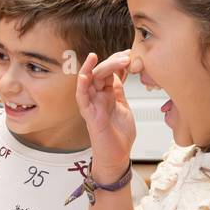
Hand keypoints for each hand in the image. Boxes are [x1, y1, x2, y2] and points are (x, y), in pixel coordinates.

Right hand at [75, 51, 136, 177]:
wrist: (117, 156)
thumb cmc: (119, 135)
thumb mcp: (124, 106)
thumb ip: (120, 91)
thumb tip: (122, 74)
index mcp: (108, 95)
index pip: (109, 72)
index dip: (117, 62)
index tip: (129, 53)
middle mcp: (98, 97)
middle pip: (100, 73)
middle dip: (112, 62)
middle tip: (126, 56)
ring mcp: (92, 105)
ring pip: (89, 81)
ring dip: (97, 68)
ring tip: (108, 59)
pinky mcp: (89, 115)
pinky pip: (82, 99)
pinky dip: (81, 86)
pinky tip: (84, 76)